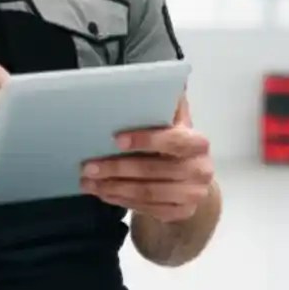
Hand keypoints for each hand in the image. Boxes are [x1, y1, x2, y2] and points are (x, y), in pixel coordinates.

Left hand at [80, 101, 213, 222]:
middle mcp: (200, 170)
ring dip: (113, 187)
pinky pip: (146, 208)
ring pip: (147, 193)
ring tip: (89, 182)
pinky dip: (121, 200)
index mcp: (198, 143)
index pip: (173, 141)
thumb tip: (167, 75)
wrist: (195, 178)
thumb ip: (169, 104)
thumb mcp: (177, 122)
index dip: (145, 139)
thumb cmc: (178, 144)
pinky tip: (104, 193)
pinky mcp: (180, 213)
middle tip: (88, 166)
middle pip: (153, 171)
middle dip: (117, 168)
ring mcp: (192, 195)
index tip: (116, 139)